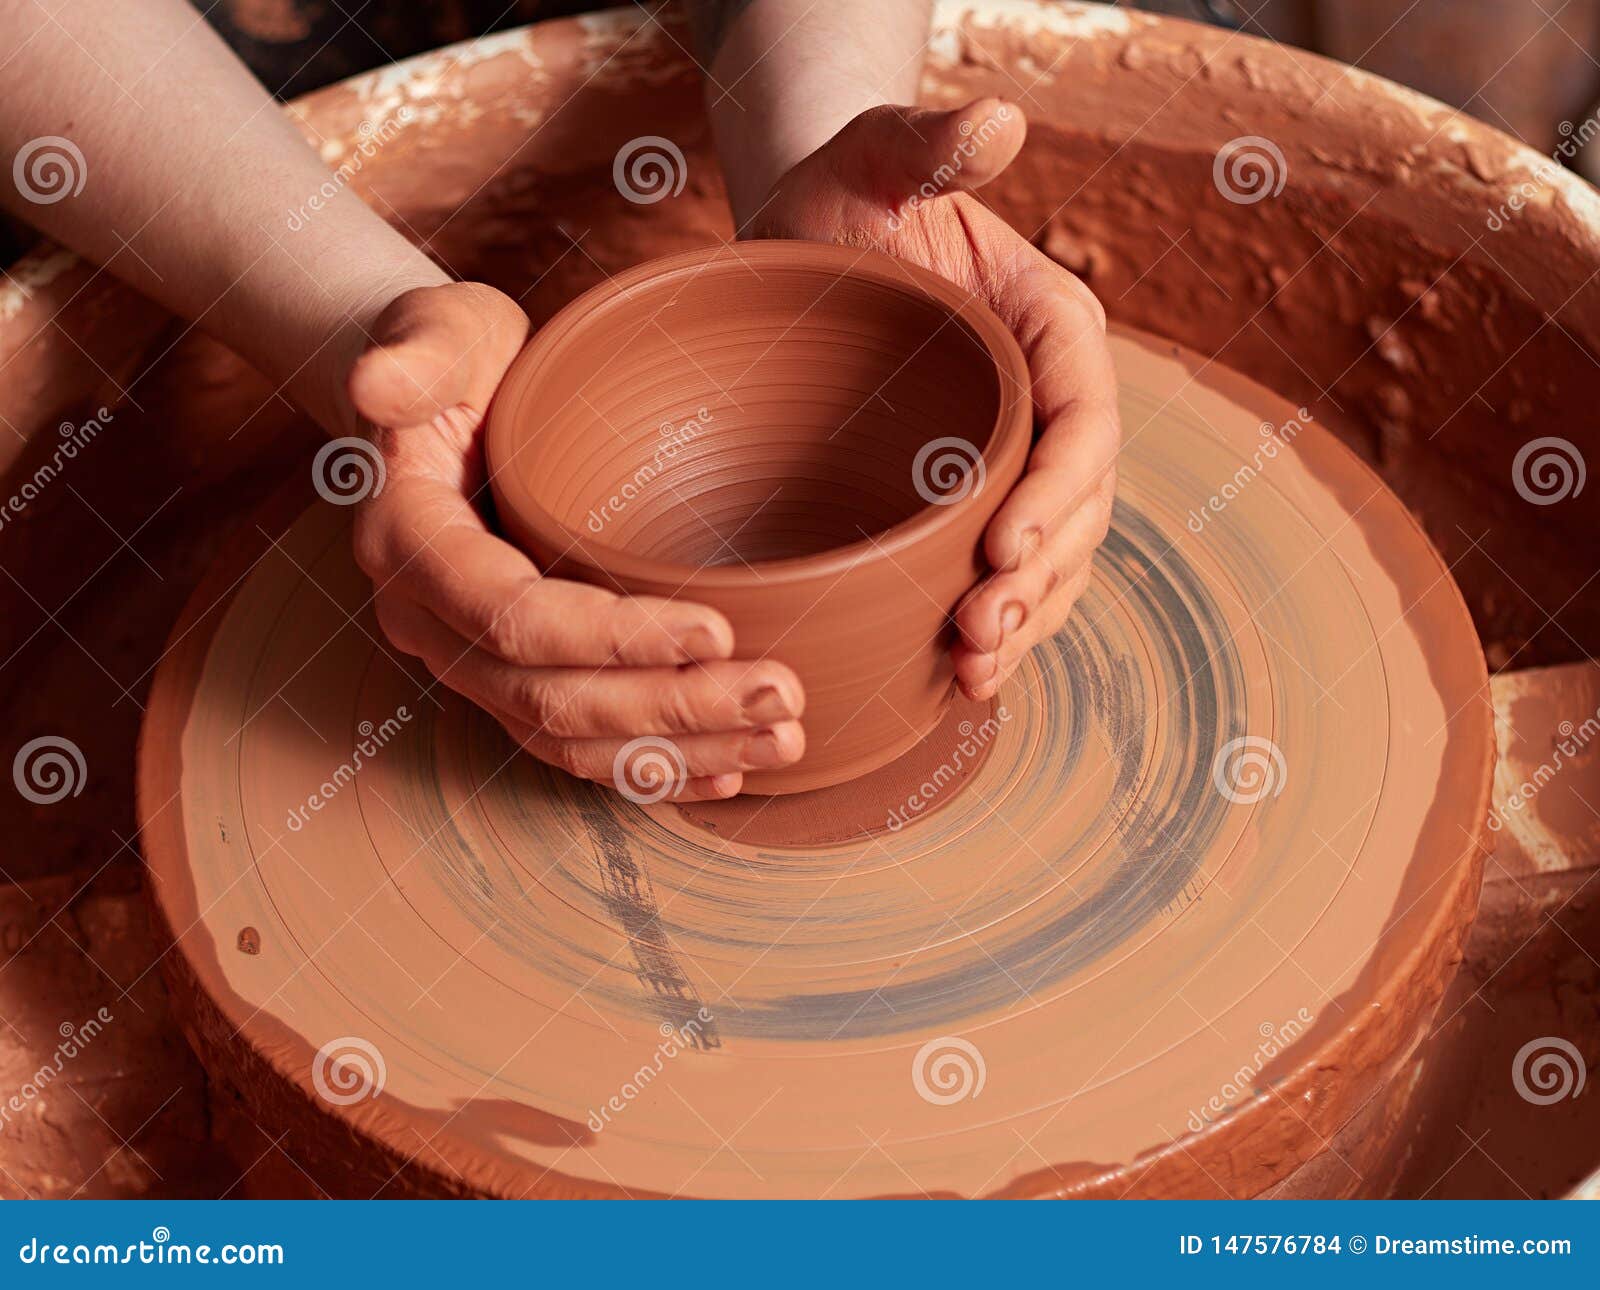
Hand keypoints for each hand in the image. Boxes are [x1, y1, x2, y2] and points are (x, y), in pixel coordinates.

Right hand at [343, 282, 805, 799]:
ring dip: (679, 751)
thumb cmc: (456, 360)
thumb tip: (375, 381)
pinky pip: (576, 745)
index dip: (613, 639)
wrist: (443, 407)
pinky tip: (728, 770)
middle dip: (673, 708)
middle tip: (781, 696)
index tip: (716, 630)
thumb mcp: (440, 329)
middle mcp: (434, 624)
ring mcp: (470, 663)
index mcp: (412, 545)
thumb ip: (419, 353)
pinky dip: (651, 768)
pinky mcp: (511, 679)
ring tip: (781, 739)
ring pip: (571, 737)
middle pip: (553, 698)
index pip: (515, 618)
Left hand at [747, 98, 1119, 701]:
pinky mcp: (969, 507)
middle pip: (1079, 506)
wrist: (805, 252)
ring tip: (972, 670)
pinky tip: (957, 678)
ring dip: (1023, 622)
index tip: (1004, 542)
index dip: (1059, 488)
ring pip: (1052, 559)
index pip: (1083, 417)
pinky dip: (992, 630)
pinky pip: (1003, 577)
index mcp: (1051, 328)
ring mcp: (1014, 464)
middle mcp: (1049, 405)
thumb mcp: (872, 161)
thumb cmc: (840, 203)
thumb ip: (929, 145)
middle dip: (1040, 577)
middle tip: (980, 628)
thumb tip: (997, 118)